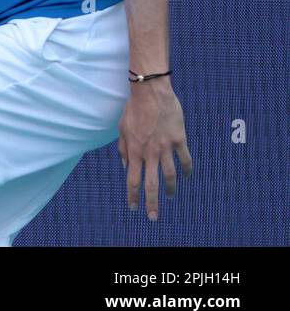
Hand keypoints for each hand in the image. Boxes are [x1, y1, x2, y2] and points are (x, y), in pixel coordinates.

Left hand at [118, 81, 192, 220]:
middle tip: (153, 217)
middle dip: (151, 202)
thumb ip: (123, 149)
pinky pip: (185, 159)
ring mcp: (166, 147)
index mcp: (134, 151)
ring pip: (170, 175)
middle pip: (151, 183)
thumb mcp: (122, 129)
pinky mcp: (179, 139)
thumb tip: (126, 166)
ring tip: (171, 197)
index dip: (133, 195)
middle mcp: (150, 152)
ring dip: (171, 189)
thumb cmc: (133, 109)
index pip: (133, 179)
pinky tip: (187, 177)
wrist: (150, 93)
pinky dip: (187, 170)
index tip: (134, 208)